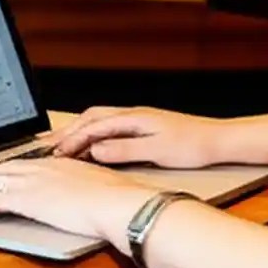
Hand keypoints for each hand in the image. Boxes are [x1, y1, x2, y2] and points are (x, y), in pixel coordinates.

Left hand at [0, 158, 158, 246]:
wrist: (114, 201)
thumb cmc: (114, 195)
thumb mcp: (94, 180)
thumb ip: (81, 182)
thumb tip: (82, 189)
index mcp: (56, 162)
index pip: (23, 162)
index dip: (7, 166)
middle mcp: (40, 168)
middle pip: (4, 168)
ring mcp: (31, 182)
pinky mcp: (26, 200)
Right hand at [48, 107, 225, 168]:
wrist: (219, 140)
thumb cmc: (194, 145)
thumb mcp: (157, 151)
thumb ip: (124, 150)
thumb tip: (96, 150)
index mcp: (132, 118)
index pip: (93, 127)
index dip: (72, 140)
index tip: (56, 153)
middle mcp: (131, 115)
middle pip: (89, 118)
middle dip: (67, 132)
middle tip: (47, 146)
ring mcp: (137, 119)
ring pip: (97, 120)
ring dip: (77, 131)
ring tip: (61, 144)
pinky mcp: (142, 126)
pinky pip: (107, 126)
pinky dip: (91, 133)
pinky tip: (89, 144)